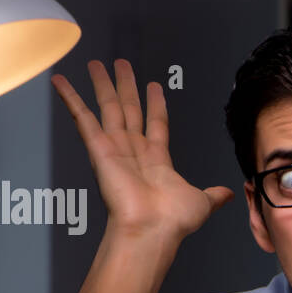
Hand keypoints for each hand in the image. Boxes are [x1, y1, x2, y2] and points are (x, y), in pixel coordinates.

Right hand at [51, 59, 233, 245]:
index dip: (155, 104)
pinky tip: (61, 81)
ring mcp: (115, 149)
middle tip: (122, 64)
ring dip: (101, 84)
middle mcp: (134, 152)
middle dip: (125, 86)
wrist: (152, 229)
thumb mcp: (202, 202)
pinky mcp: (98, 149)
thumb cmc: (173, 221)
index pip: (156, 123)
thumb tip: (230, 194)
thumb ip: (213, 195)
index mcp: (157, 160)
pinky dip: (70, 98)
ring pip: (108, 107)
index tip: (153, 86)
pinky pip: (82, 118)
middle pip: (129, 109)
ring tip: (96, 63)